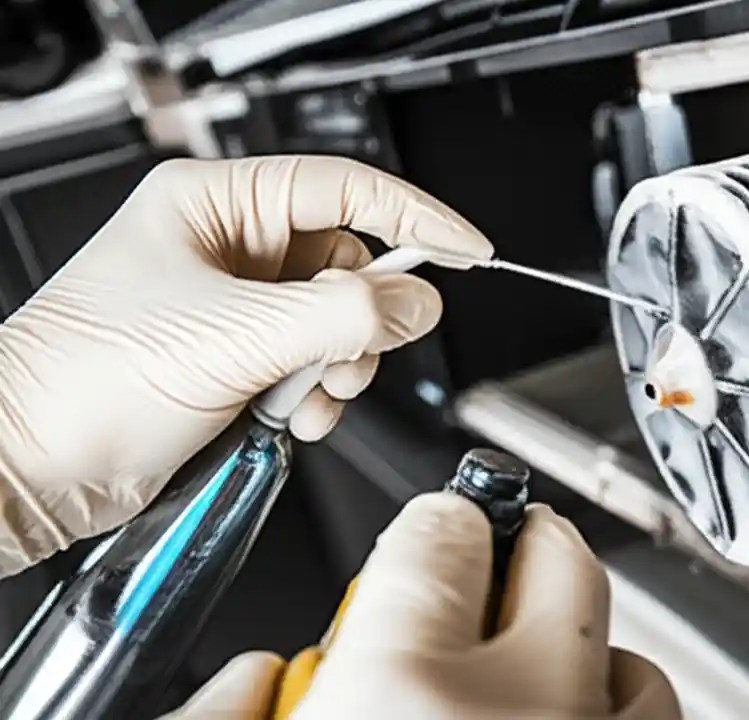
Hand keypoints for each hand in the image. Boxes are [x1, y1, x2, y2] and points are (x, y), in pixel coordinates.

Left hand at [0, 156, 490, 575]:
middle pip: (350, 262)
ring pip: (339, 319)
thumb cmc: (84, 384)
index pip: (343, 188)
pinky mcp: (237, 357)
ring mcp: (233, 305)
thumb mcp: (235, 337)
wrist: (31, 471)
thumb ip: (344, 315)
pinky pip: (315, 362)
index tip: (467, 248)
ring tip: (308, 395)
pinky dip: (320, 393)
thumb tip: (418, 302)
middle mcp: (228, 248)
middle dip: (364, 318)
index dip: (415, 217)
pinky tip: (292, 416)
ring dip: (341, 365)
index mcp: (215, 205)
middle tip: (352, 353)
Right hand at [166, 494, 680, 718]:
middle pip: (555, 561)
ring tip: (536, 651)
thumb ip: (232, 708)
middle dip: (521, 540)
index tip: (429, 532)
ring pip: (624, 647)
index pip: (439, 536)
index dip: (433, 522)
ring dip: (581, 636)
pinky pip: (648, 716)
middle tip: (493, 550)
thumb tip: (256, 678)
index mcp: (400, 690)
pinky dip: (618, 701)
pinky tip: (576, 714)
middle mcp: (520, 712)